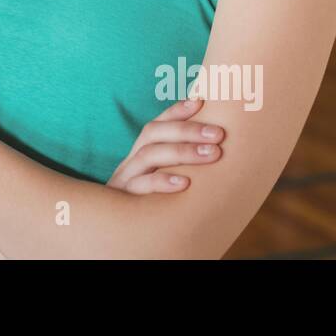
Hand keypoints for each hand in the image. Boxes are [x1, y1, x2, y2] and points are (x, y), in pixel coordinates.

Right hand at [104, 99, 225, 194]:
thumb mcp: (157, 181)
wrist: (115, 235)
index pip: (157, 124)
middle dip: (187, 129)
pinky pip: (140, 187)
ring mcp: (125, 179)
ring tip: (213, 154)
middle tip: (219, 134)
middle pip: (153, 133)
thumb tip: (212, 151)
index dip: (177, 111)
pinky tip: (184, 183)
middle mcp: (131, 162)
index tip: (201, 100)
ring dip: (182, 151)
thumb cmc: (146, 206)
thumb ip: (175, 166)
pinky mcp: (123, 200)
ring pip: (149, 155)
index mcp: (140, 154)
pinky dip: (162, 182)